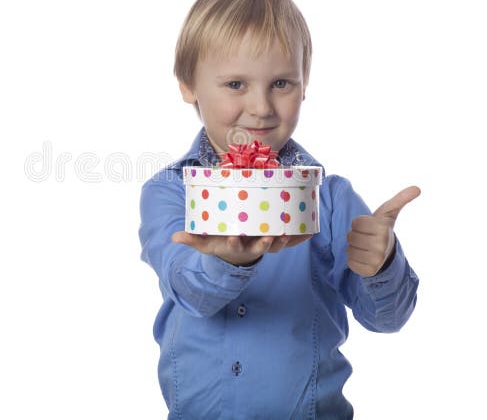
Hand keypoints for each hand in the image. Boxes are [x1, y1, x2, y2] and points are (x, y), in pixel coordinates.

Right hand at [171, 232, 312, 266]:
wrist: (236, 254)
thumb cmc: (220, 245)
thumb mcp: (205, 244)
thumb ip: (192, 240)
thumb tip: (175, 237)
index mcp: (234, 247)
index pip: (234, 245)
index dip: (233, 243)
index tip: (232, 237)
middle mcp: (251, 248)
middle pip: (260, 247)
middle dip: (266, 243)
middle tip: (271, 236)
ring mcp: (264, 246)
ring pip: (277, 245)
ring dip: (285, 241)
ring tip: (291, 232)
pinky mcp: (275, 243)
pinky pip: (290, 242)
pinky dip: (300, 238)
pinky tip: (311, 231)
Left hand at [346, 186, 420, 276]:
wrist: (388, 255)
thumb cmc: (382, 230)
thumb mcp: (389, 214)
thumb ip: (400, 199)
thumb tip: (417, 188)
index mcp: (382, 229)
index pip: (355, 223)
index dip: (359, 224)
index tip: (369, 227)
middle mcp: (380, 246)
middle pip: (350, 236)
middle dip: (355, 236)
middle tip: (367, 238)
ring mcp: (374, 260)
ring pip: (349, 249)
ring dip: (354, 248)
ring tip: (365, 248)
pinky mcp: (367, 271)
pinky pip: (350, 262)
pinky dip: (354, 260)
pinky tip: (364, 258)